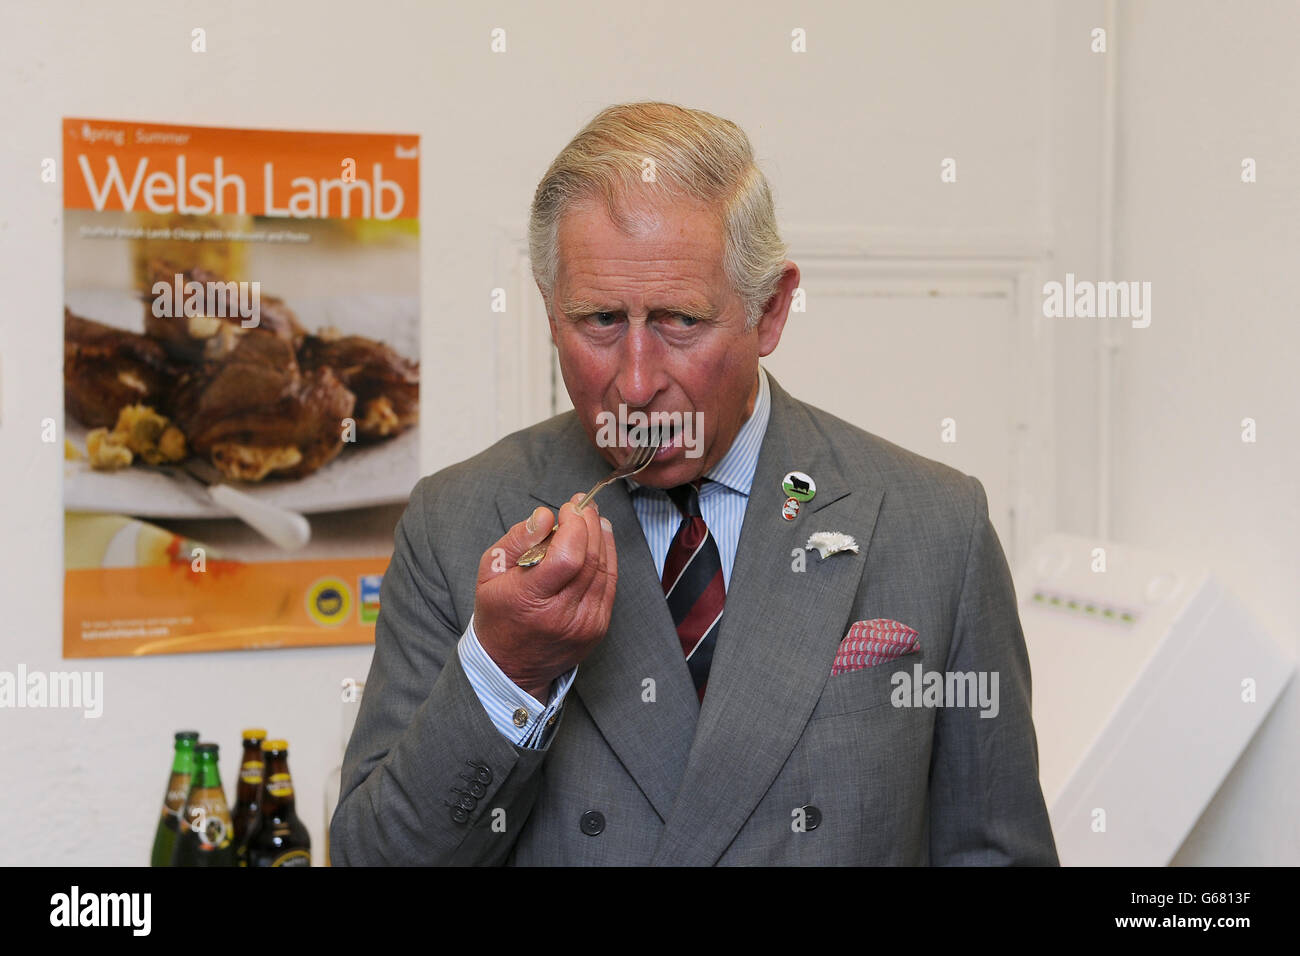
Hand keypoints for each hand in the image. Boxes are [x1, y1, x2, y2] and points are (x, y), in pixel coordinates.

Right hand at [473, 493, 617, 699]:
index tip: (568, 507)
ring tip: (592, 517)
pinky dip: (608, 557)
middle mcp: (561, 615)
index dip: (575, 525)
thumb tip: (545, 516)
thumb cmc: (498, 612)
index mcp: (529, 600)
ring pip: (604, 569)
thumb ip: (517, 539)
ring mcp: (584, 624)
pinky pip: (610, 584)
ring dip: (601, 537)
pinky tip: (600, 540)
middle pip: (589, 559)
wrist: (510, 665)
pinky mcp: (598, 628)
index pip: (567, 557)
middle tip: (582, 505)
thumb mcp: (490, 572)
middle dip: (589, 524)